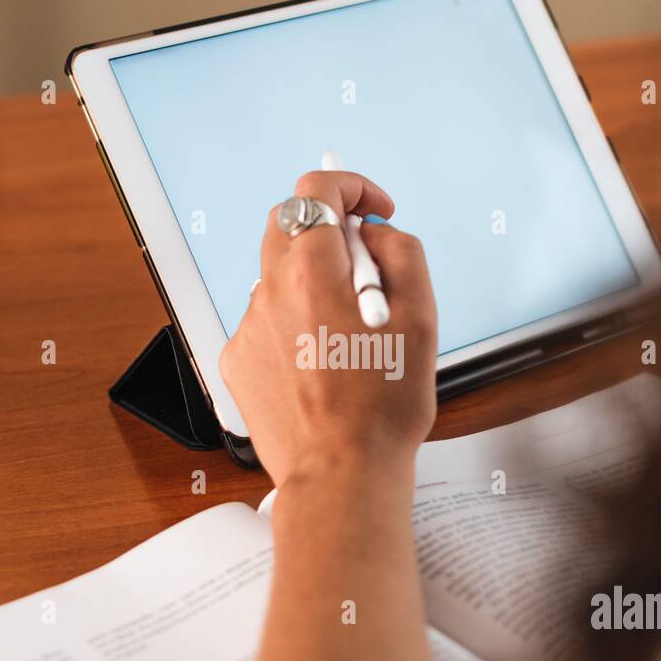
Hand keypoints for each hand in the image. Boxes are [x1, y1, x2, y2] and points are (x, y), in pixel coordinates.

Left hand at [220, 170, 437, 488]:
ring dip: (310, 284)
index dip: (350, 188)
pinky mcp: (239, 360)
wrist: (340, 473)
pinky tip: (321, 363)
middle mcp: (270, 291)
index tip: (372, 210)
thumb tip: (375, 234)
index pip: (315, 190)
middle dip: (326, 230)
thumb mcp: (421, 318)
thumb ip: (401, 254)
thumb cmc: (382, 407)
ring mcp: (249, 326)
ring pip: (277, 278)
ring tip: (348, 334)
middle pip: (287, 224)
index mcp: (314, 271)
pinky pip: (265, 322)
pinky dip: (292, 326)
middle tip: (363, 267)